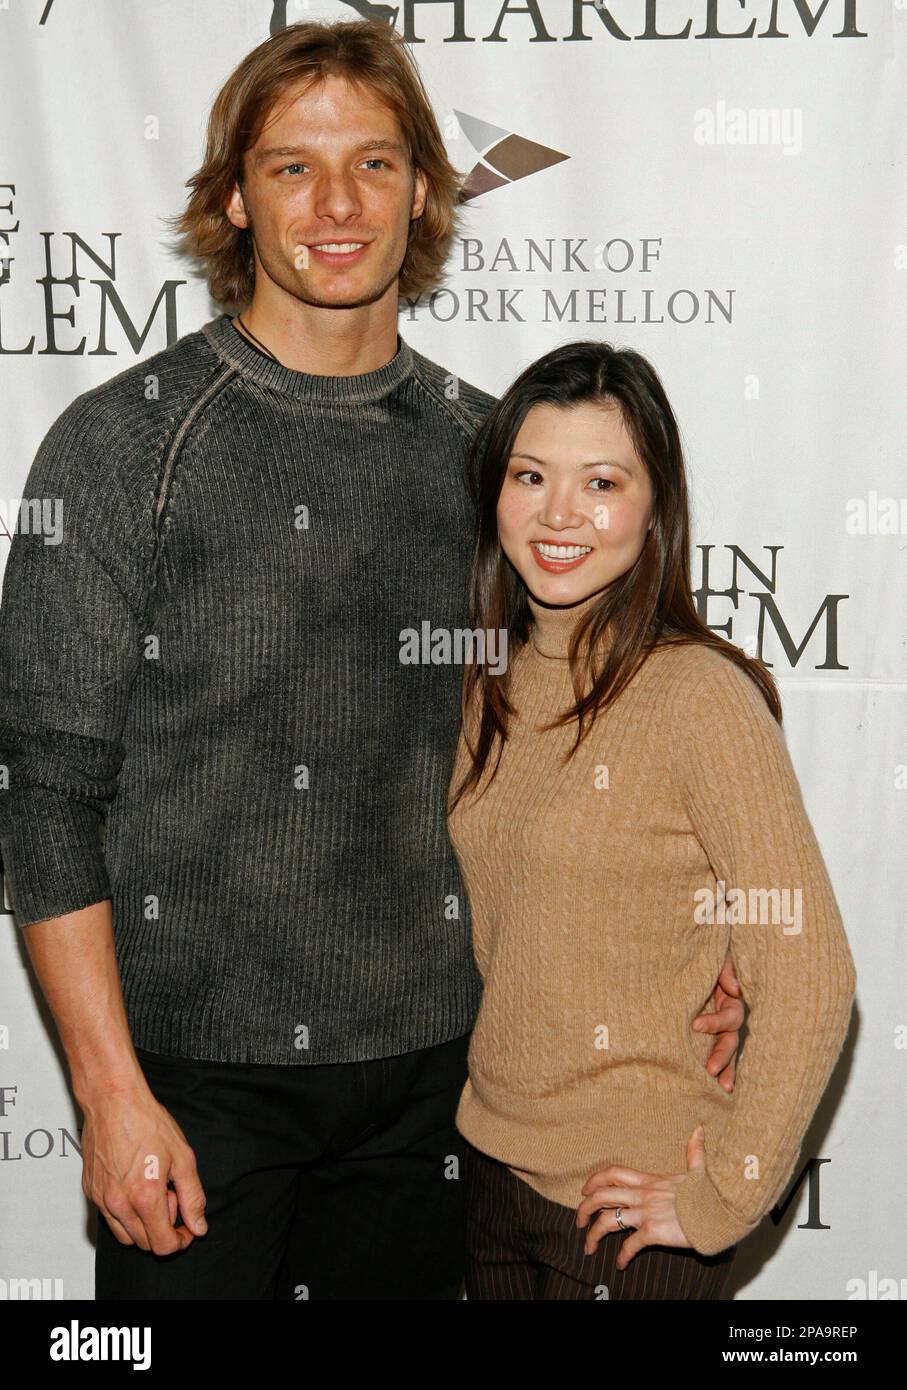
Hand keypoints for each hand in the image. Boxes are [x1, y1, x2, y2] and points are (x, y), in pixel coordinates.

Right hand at [80, 1082, 207, 1255]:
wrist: (113, 1101)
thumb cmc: (147, 1123)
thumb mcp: (183, 1158)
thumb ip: (193, 1197)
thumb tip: (198, 1227)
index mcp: (144, 1197)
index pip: (162, 1245)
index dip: (180, 1241)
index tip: (186, 1228)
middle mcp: (118, 1203)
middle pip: (144, 1243)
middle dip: (162, 1228)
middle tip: (170, 1194)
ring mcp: (100, 1199)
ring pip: (125, 1235)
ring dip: (143, 1224)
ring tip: (152, 1188)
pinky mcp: (90, 1191)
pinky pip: (109, 1217)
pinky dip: (125, 1211)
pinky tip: (135, 1182)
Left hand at [576, 1126, 705, 1268]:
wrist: (719, 1208)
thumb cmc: (709, 1191)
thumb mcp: (698, 1170)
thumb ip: (694, 1152)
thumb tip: (699, 1131)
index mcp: (650, 1181)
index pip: (614, 1174)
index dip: (595, 1180)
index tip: (585, 1190)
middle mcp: (643, 1195)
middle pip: (602, 1196)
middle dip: (584, 1208)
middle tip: (579, 1220)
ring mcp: (646, 1213)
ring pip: (608, 1221)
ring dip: (594, 1235)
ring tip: (588, 1247)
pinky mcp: (653, 1231)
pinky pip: (630, 1244)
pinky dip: (622, 1256)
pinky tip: (620, 1264)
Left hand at [694, 950, 743, 1092]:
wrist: (680, 954)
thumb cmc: (698, 955)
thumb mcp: (714, 957)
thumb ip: (724, 969)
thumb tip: (735, 990)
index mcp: (730, 999)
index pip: (730, 1015)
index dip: (716, 1021)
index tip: (695, 1025)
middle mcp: (726, 1016)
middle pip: (730, 1039)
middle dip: (722, 1055)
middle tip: (711, 1069)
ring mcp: (716, 1028)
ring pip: (726, 1052)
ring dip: (724, 1069)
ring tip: (721, 1088)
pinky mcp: (702, 1036)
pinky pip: (713, 1055)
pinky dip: (717, 1070)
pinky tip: (712, 1087)